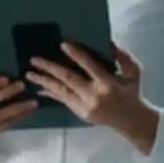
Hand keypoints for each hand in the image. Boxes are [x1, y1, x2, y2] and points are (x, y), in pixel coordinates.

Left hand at [26, 42, 159, 154]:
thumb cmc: (132, 92)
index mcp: (108, 83)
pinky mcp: (80, 113)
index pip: (89, 66)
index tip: (62, 44)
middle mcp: (94, 95)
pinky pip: (62, 100)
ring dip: (43, 81)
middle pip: (68, 78)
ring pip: (61, 91)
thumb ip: (122, 57)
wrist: (131, 121)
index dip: (76, 55)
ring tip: (29, 74)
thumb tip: (108, 42)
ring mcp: (85, 106)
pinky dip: (50, 93)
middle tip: (34, 59)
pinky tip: (39, 88)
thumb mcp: (134, 72)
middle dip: (49, 68)